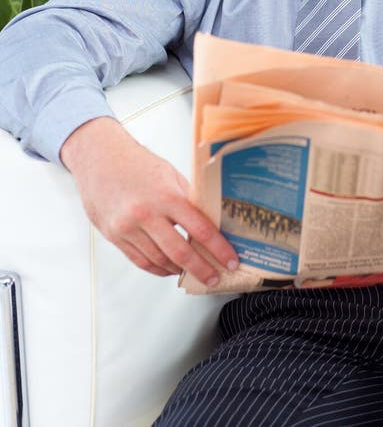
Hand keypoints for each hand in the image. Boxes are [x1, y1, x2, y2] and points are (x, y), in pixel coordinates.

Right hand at [61, 116, 238, 286]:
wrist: (98, 157)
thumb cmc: (136, 162)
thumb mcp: (169, 174)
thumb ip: (188, 198)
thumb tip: (210, 219)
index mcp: (166, 195)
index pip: (200, 229)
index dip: (218, 249)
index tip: (230, 260)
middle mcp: (146, 214)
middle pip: (180, 252)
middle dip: (202, 269)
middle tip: (214, 278)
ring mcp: (127, 227)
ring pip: (159, 260)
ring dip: (179, 270)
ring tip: (194, 273)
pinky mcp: (114, 235)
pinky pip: (140, 260)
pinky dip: (157, 269)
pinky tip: (169, 269)